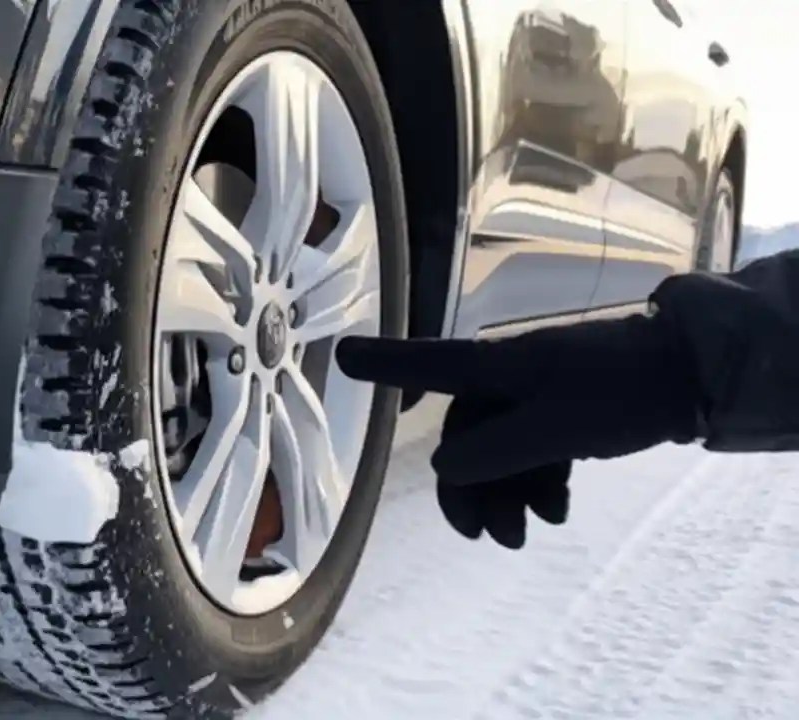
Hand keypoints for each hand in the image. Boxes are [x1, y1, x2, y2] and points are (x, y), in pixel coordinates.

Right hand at [335, 313, 700, 547]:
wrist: (692, 375)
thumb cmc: (618, 391)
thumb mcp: (555, 429)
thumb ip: (493, 452)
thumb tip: (444, 469)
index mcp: (495, 367)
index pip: (426, 366)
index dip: (383, 365)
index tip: (341, 356)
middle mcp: (505, 375)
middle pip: (463, 436)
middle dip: (470, 490)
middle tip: (483, 538)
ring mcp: (534, 392)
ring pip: (498, 451)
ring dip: (506, 496)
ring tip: (526, 535)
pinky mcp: (561, 409)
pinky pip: (530, 450)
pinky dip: (536, 483)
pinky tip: (555, 509)